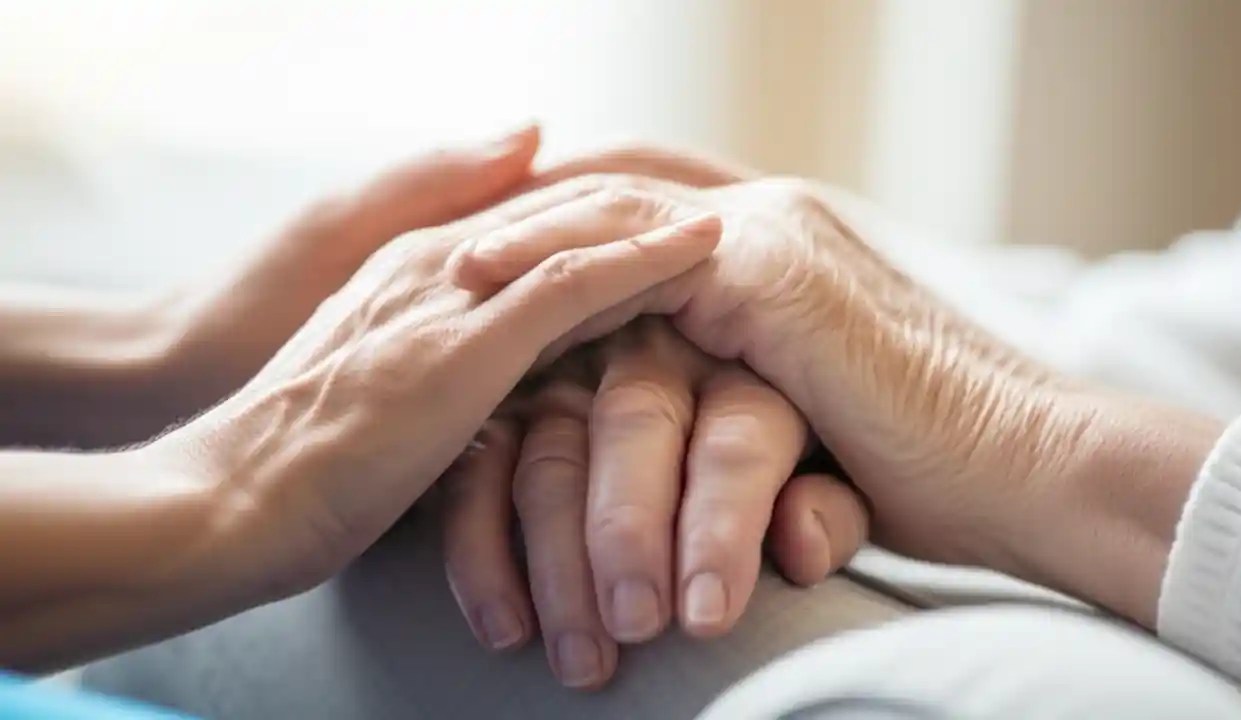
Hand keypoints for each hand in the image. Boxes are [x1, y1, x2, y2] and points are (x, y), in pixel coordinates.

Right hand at [143, 184, 722, 611]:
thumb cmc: (299, 467)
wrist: (233, 501)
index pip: (523, 227)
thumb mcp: (374, 395)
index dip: (595, 219)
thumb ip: (433, 357)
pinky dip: (644, 260)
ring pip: (575, 230)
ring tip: (722, 210)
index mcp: (408, 273)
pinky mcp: (465, 344)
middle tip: (707, 201)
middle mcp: (431, 266)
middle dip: (635, 205)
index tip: (657, 218)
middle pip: (557, 211)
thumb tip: (495, 364)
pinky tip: (700, 250)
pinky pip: (575, 281)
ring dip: (654, 218)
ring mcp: (448, 298)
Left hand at [449, 171, 1220, 627]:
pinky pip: (636, 251)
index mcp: (772, 255)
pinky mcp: (773, 271)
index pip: (643, 221)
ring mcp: (770, 238)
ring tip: (442, 262)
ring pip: (614, 214)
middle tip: (438, 239)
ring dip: (523, 233)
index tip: (487, 255)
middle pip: (614, 197)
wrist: (1024, 468)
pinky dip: (557, 261)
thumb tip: (699, 428)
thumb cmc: (925, 466)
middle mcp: (766, 228)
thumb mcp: (810, 417)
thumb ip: (743, 395)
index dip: (565, 232)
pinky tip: (490, 279)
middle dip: (526, 214)